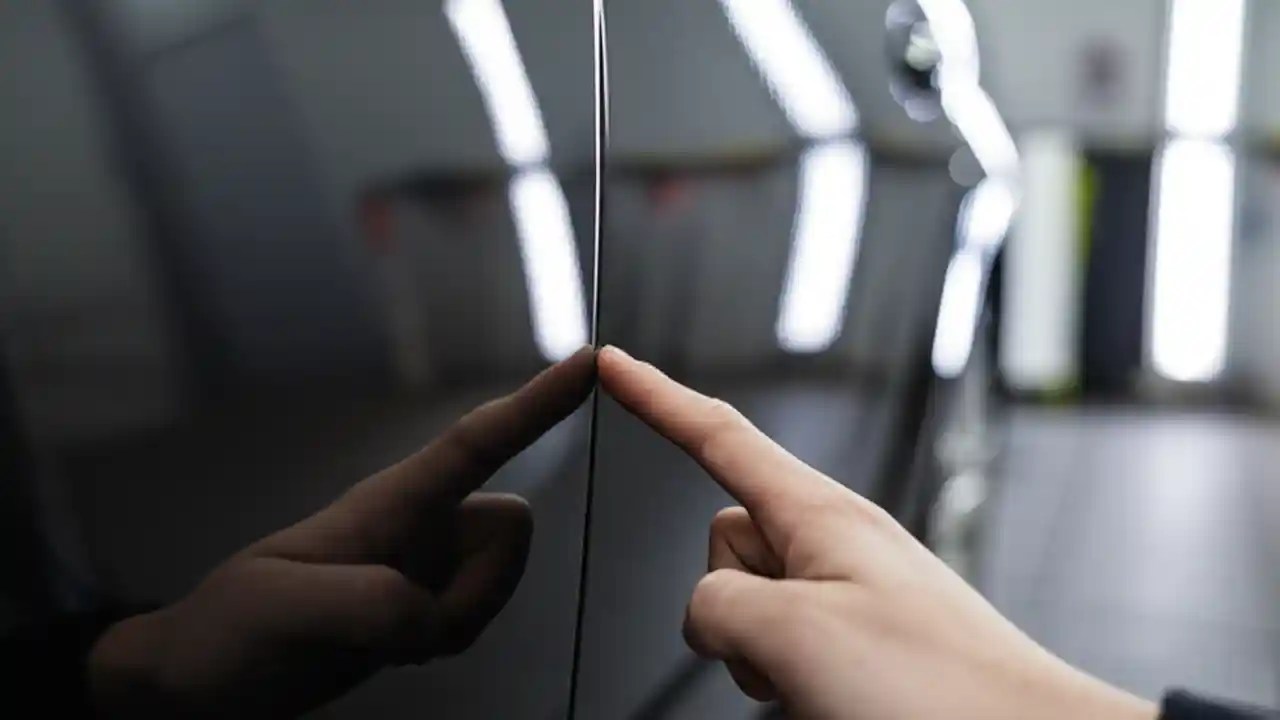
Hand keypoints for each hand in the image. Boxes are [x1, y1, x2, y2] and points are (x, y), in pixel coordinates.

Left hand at [89, 348, 595, 717]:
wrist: (206, 685)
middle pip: (514, 529)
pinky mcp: (421, 606)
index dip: (538, 402)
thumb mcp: (287, 610)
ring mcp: (423, 566)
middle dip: (480, 587)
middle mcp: (420, 525)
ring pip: (499, 584)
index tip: (592, 361)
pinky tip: (388, 649)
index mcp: (390, 503)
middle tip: (405, 621)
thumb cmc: (228, 632)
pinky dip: (444, 644)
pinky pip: (476, 621)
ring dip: (456, 624)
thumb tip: (431, 611)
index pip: (478, 441)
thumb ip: (372, 602)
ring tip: (379, 635)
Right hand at [598, 346, 1156, 719]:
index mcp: (821, 514)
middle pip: (724, 547)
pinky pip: (784, 651)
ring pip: (748, 612)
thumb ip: (718, 605)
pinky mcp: (857, 644)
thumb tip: (707, 615)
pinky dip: (788, 683)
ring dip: (763, 660)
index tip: (613, 366)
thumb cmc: (940, 689)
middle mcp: (834, 546)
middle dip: (732, 609)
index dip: (656, 398)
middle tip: (791, 650)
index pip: (717, 435)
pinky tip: (835, 705)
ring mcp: (846, 597)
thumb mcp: (795, 633)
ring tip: (825, 689)